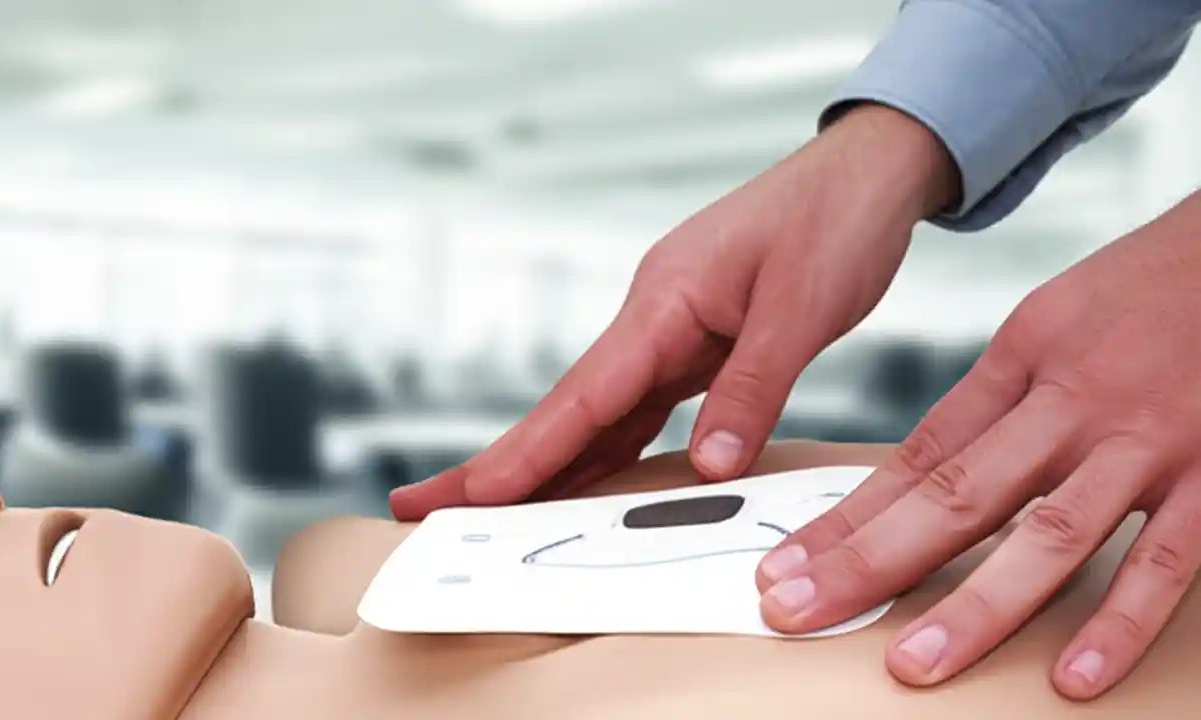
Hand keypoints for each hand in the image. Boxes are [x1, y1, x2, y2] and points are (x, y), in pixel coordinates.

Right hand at [390, 104, 958, 520]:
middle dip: (497, 465)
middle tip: (422, 506)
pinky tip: (587, 486)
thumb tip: (706, 467)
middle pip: (564, 408)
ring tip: (486, 514)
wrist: (867, 174)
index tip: (467, 497)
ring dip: (545, 465)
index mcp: (663, 301)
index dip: (524, 454)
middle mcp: (652, 319)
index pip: (580, 393)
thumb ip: (750, 388)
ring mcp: (669, 333)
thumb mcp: (803, 306)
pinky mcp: (697, 345)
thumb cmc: (835, 221)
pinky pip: (639, 409)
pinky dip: (608, 451)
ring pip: (595, 414)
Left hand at [757, 190, 1200, 699]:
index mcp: (1022, 360)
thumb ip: (998, 396)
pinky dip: (1119, 619)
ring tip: (915, 661)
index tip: (789, 561)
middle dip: (869, 561)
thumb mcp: (1054, 317)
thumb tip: (930, 468)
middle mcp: (1071, 402)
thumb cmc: (1153, 286)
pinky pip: (1165, 558)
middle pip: (955, 496)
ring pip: (1049, 535)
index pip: (918, 456)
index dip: (847, 517)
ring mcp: (1142, 441)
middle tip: (798, 609)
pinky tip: (1073, 673)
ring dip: (977, 605)